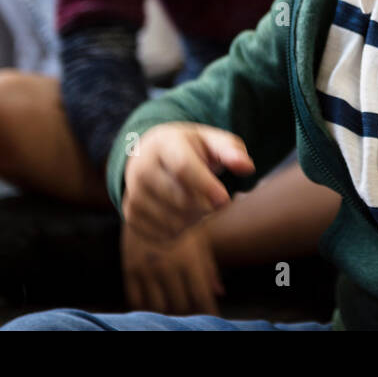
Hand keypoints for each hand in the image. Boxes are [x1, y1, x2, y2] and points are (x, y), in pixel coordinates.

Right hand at [122, 122, 254, 242]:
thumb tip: (247, 166)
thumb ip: (231, 151)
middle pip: (180, 200)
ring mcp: (133, 192)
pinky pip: (162, 234)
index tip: (225, 200)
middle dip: (206, 206)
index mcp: (164, 144)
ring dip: (195, 220)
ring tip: (198, 205)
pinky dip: (180, 231)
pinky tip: (183, 216)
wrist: (148, 154)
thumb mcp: (211, 141)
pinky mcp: (130, 213)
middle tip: (215, 200)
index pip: (184, 168)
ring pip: (172, 221)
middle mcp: (142, 168)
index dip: (206, 186)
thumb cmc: (189, 148)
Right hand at [122, 220, 224, 314]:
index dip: (208, 312)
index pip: (201, 296)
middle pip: (180, 306)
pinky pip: (135, 299)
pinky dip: (145, 308)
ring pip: (158, 306)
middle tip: (194, 316)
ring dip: (168, 313)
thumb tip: (219, 292)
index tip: (214, 319)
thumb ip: (209, 266)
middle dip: (190, 314)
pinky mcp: (129, 266)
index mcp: (189, 257)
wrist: (150, 194)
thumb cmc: (183, 216)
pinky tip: (154, 308)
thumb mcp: (200, 236)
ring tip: (176, 314)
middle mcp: (167, 264)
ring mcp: (146, 267)